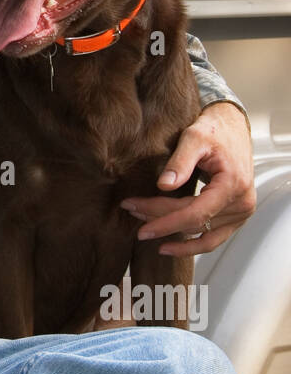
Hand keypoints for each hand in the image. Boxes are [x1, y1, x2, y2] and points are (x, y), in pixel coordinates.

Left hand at [120, 101, 255, 256]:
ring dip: (173, 234)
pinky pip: (213, 238)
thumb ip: (180, 162)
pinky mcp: (236, 217)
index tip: (139, 223)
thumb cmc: (215, 130)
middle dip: (161, 221)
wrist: (233, 128)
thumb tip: (163, 185)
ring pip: (202, 234)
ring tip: (145, 229)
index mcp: (233, 185)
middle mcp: (242, 204)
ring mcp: (241, 213)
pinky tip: (169, 245)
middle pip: (195, 223)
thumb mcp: (195, 137)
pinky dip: (192, 244)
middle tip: (132, 212)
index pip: (195, 213)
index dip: (165, 221)